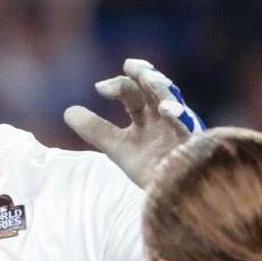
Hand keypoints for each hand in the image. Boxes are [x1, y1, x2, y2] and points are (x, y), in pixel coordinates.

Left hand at [62, 58, 203, 185]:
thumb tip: (68, 112)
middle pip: (156, 89)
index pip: (135, 91)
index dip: (120, 84)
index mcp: (148, 113)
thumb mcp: (117, 147)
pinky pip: (188, 128)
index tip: (101, 88)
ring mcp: (181, 129)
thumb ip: (95, 129)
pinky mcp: (193, 145)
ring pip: (174, 102)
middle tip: (131, 66)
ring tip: (148, 79)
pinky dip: (178, 117)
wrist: (171, 194)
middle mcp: (167, 116)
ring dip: (161, 89)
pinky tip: (166, 110)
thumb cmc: (150, 168)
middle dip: (145, 75)